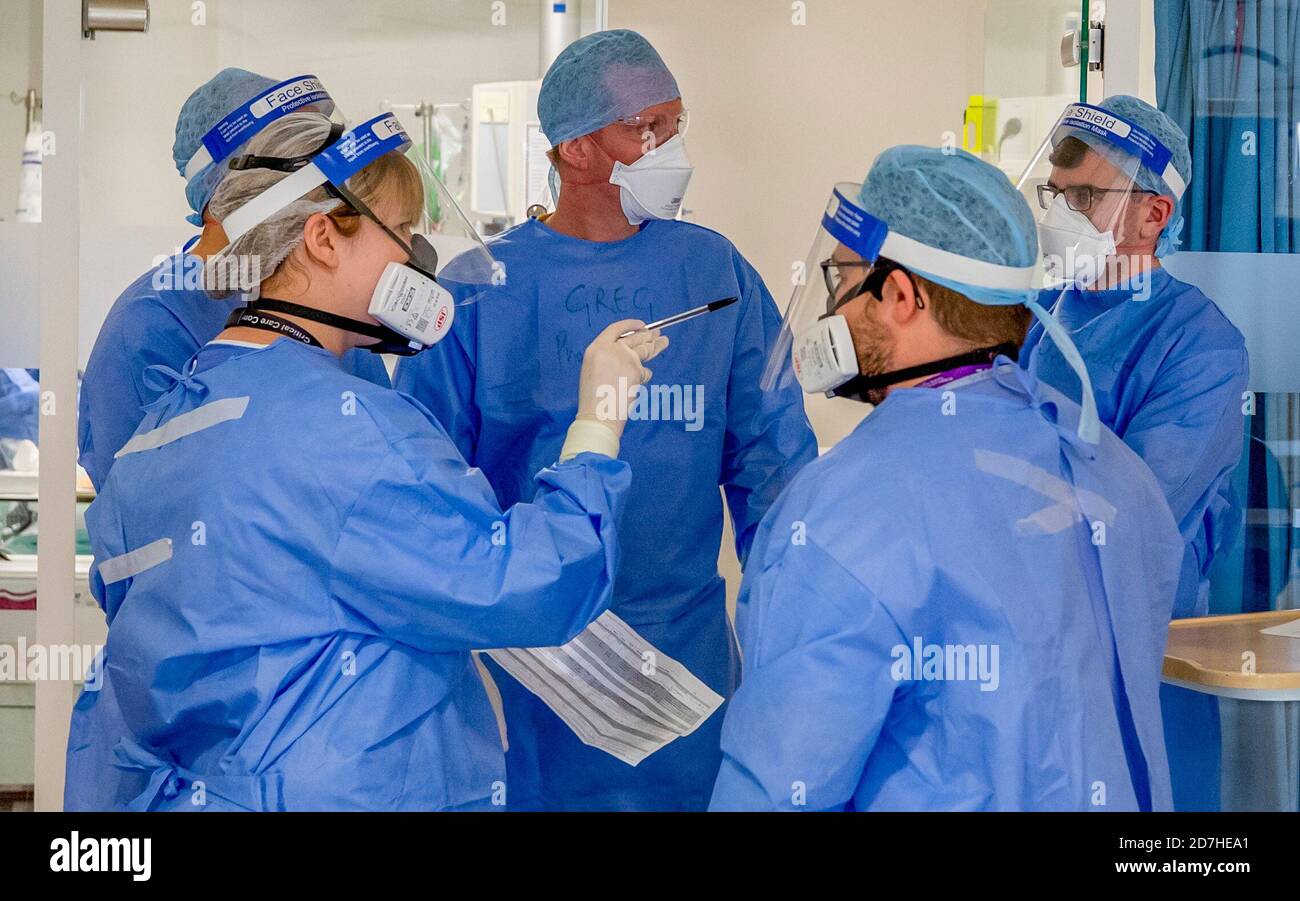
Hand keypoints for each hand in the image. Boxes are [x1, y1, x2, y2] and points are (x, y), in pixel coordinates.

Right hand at [576, 320, 668, 439]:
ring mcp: (627, 359)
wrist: (599, 413)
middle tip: (658, 333)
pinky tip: (645, 376)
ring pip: (645, 349)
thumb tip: (628, 350)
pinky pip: (645, 371)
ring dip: (657, 345)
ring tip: (664, 341)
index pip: (616, 329)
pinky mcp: (638, 371)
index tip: (641, 325)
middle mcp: (613, 349)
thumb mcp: (592, 368)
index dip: (630, 325)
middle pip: (635, 337)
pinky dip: (645, 375)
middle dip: (648, 335)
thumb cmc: (593, 396)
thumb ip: (608, 355)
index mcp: (597, 347)